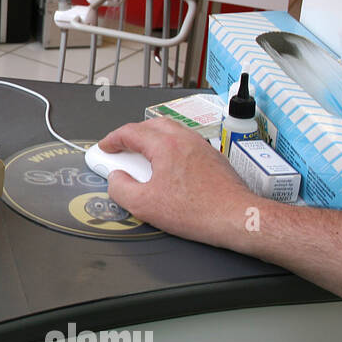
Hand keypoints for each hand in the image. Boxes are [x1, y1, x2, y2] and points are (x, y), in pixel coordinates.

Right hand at [99, 118, 260, 249]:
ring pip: (171, 131)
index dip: (112, 139)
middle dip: (132, 134)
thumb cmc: (198, 211)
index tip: (106, 147)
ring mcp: (201, 146)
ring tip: (142, 156)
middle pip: (151, 125)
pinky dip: (169, 147)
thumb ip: (120, 188)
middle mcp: (184, 139)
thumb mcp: (144, 205)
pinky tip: (167, 166)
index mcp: (165, 145)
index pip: (131, 132)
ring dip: (152, 138)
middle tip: (121, 149)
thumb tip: (116, 179)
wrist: (235, 217)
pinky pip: (185, 143)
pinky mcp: (212, 157)